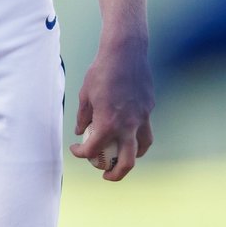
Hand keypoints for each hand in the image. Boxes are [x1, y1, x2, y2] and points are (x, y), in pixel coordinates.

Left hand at [68, 37, 153, 180]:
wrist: (125, 52)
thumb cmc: (101, 71)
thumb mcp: (85, 94)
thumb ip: (83, 116)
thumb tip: (81, 131)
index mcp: (108, 124)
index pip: (94, 150)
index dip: (81, 154)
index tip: (76, 149)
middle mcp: (128, 125)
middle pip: (127, 162)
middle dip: (116, 174)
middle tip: (105, 174)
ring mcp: (142, 117)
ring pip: (142, 147)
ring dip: (133, 156)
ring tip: (123, 155)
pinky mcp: (149, 107)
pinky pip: (145, 127)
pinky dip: (137, 133)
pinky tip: (128, 127)